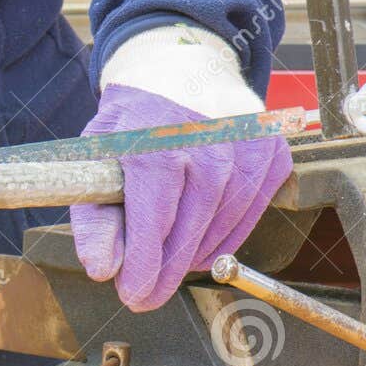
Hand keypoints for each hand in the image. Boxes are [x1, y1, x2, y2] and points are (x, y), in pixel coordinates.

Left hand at [70, 85, 291, 311]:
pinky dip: (227, 234)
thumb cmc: (135, 120)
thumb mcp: (96, 158)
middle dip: (168, 271)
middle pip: (191, 231)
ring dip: (196, 253)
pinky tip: (202, 236)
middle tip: (149, 294)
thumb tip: (103, 269)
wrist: (181, 69)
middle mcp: (208, 144)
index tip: (135, 296)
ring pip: (223, 226)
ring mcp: (246, 147)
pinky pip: (251, 212)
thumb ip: (94, 216)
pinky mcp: (271, 152)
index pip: (154, 224)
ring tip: (171, 259)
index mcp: (156, 145)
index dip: (145, 269)